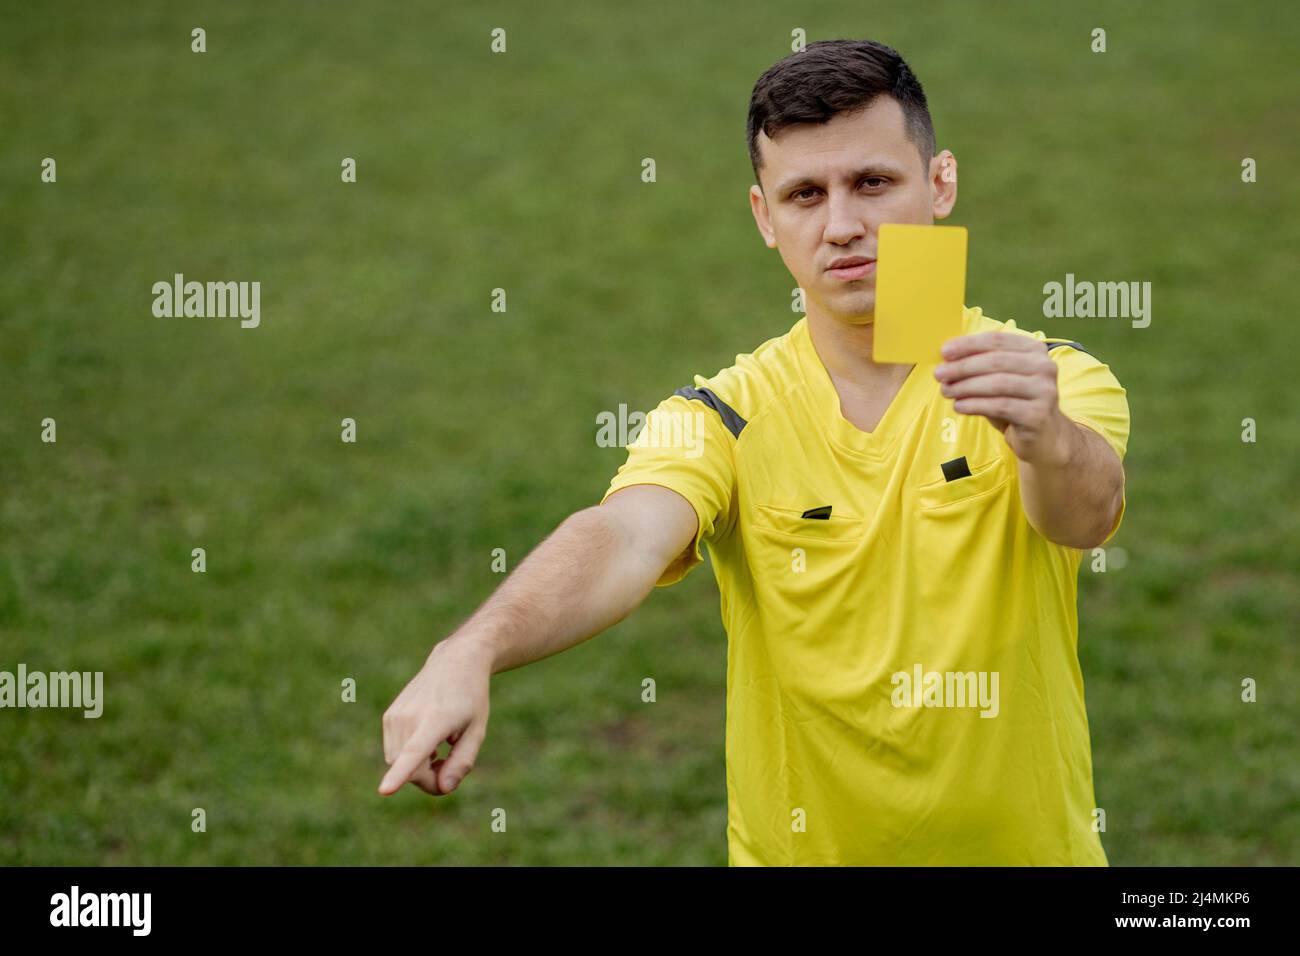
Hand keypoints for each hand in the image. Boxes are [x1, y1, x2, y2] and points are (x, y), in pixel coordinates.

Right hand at [378, 638, 491, 796]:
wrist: (455, 662)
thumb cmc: (470, 699)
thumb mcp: (477, 731)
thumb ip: (462, 762)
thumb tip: (443, 789)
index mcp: (436, 719)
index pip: (415, 751)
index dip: (400, 774)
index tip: (384, 791)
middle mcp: (410, 716)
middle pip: (410, 769)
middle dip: (429, 779)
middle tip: (450, 769)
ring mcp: (395, 715)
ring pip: (397, 762)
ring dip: (418, 769)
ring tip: (442, 753)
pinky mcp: (389, 716)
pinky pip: (393, 752)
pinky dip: (408, 757)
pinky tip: (428, 744)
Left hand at [933, 331, 1071, 465]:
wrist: (1043, 437)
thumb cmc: (1016, 403)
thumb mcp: (999, 380)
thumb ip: (980, 368)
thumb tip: (946, 362)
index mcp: (1034, 350)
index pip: (997, 341)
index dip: (969, 344)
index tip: (944, 351)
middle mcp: (1044, 367)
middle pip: (996, 361)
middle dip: (963, 367)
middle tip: (939, 374)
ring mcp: (1045, 390)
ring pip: (998, 383)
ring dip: (966, 386)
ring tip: (946, 391)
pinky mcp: (1038, 414)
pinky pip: (1000, 406)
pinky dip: (975, 405)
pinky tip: (959, 406)